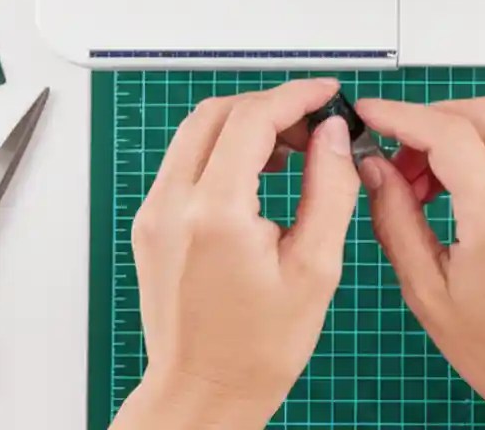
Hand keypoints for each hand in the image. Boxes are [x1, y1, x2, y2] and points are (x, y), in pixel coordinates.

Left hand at [110, 78, 359, 429]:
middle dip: (270, 106)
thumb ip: (330, 188)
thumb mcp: (315, 267)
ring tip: (292, 150)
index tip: (326, 94)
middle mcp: (174, 205)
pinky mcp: (151, 223)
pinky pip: (185, 162)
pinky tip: (259, 175)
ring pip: (196, 132)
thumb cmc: (258, 348)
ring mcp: (155, 213)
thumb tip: (333, 134)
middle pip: (218, 113)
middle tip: (314, 125)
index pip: (253, 118)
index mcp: (216, 214)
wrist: (204, 390)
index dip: (296, 96)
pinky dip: (222, 151)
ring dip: (244, 125)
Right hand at [356, 98, 484, 429]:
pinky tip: (455, 197)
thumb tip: (374, 168)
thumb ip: (396, 220)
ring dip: (454, 138)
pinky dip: (480, 157)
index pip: (448, 133)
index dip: (400, 114)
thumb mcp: (428, 292)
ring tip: (421, 188)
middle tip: (394, 154)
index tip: (369, 115)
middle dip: (428, 119)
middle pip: (481, 114)